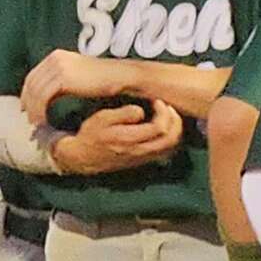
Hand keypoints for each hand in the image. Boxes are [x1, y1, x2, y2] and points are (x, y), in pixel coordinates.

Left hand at [22, 49, 127, 124]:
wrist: (122, 77)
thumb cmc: (106, 80)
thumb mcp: (80, 76)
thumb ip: (64, 79)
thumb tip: (53, 92)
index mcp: (58, 55)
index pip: (34, 75)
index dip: (28, 92)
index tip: (27, 107)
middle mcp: (55, 58)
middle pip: (32, 83)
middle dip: (28, 102)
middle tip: (29, 119)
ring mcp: (58, 67)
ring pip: (36, 92)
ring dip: (33, 110)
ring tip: (36, 124)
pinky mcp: (63, 78)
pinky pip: (43, 98)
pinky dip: (40, 111)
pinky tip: (43, 121)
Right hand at [52, 101, 183, 174]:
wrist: (84, 157)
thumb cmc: (91, 135)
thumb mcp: (102, 118)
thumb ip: (123, 114)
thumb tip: (142, 111)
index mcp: (130, 139)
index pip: (159, 127)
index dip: (163, 111)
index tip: (157, 101)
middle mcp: (140, 151)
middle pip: (171, 138)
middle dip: (175, 119)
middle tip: (167, 106)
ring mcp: (144, 158)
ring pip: (172, 146)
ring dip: (176, 129)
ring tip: (169, 114)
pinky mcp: (145, 160)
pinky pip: (167, 151)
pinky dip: (172, 137)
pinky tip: (165, 126)